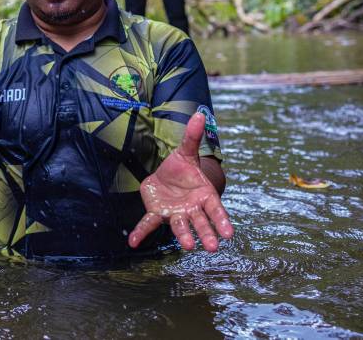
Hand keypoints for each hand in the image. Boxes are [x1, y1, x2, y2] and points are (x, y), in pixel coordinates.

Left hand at [128, 112, 232, 251]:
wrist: (166, 176)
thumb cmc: (182, 167)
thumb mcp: (186, 151)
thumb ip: (192, 136)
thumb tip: (199, 114)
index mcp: (204, 194)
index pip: (215, 209)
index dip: (222, 221)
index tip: (229, 234)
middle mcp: (192, 208)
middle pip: (201, 222)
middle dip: (206, 234)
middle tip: (212, 247)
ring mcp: (175, 213)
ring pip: (180, 226)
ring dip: (183, 236)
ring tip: (187, 246)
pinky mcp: (158, 213)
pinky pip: (149, 224)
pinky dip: (141, 233)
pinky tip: (133, 242)